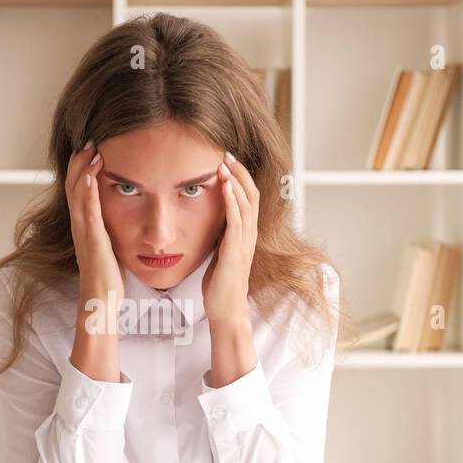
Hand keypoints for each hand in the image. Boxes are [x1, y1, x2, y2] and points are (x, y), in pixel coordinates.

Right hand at [66, 140, 123, 309]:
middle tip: (89, 140)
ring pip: (78, 195)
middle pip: (74, 185)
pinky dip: (88, 193)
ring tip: (91, 150)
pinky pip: (88, 213)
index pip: (79, 189)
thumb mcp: (109, 246)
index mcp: (85, 226)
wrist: (101, 302)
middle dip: (80, 161)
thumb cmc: (108, 278)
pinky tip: (92, 177)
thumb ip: (110, 229)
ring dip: (84, 170)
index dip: (82, 167)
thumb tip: (123, 216)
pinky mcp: (92, 242)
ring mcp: (84, 234)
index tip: (92, 148)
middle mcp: (80, 226)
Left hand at [202, 151, 258, 325]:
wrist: (225, 311)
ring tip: (224, 162)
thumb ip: (219, 236)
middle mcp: (249, 235)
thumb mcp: (219, 254)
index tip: (226, 160)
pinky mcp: (235, 250)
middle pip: (251, 194)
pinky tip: (223, 185)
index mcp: (245, 235)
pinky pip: (236, 219)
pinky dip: (231, 199)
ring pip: (246, 203)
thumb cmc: (220, 286)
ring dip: (235, 180)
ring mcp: (244, 242)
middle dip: (239, 172)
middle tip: (227, 152)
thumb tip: (211, 221)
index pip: (248, 199)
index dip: (239, 178)